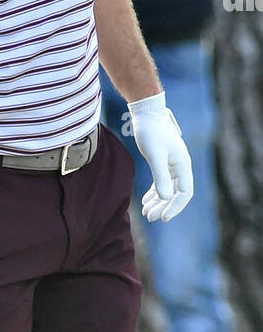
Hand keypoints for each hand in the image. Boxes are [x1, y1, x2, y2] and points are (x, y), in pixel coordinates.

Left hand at [128, 92, 193, 221]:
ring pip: (167, 189)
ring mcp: (172, 165)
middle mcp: (180, 166)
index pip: (184, 193)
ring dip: (158, 202)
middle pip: (175, 194)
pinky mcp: (162, 162)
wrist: (146, 112)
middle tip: (149, 217)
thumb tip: (165, 197)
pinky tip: (146, 201)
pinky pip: (161, 183)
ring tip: (146, 212)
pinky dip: (154, 193)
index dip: (175, 207)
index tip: (163, 218)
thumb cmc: (151, 131)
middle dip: (163, 207)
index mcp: (183, 165)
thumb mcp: (155, 154)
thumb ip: (160, 176)